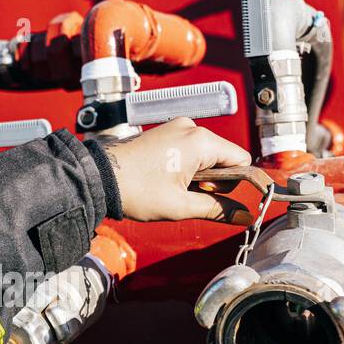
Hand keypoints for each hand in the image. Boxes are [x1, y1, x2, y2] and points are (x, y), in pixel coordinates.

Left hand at [100, 118, 251, 223]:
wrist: (99, 178)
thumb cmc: (136, 190)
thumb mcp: (180, 207)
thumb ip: (217, 210)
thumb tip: (244, 216)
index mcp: (200, 141)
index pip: (241, 160)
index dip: (235, 184)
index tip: (215, 198)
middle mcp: (191, 127)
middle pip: (223, 158)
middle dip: (213, 181)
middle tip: (186, 194)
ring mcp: (176, 127)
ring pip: (205, 156)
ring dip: (198, 176)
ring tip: (171, 187)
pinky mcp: (165, 132)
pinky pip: (189, 150)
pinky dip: (185, 167)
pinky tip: (165, 178)